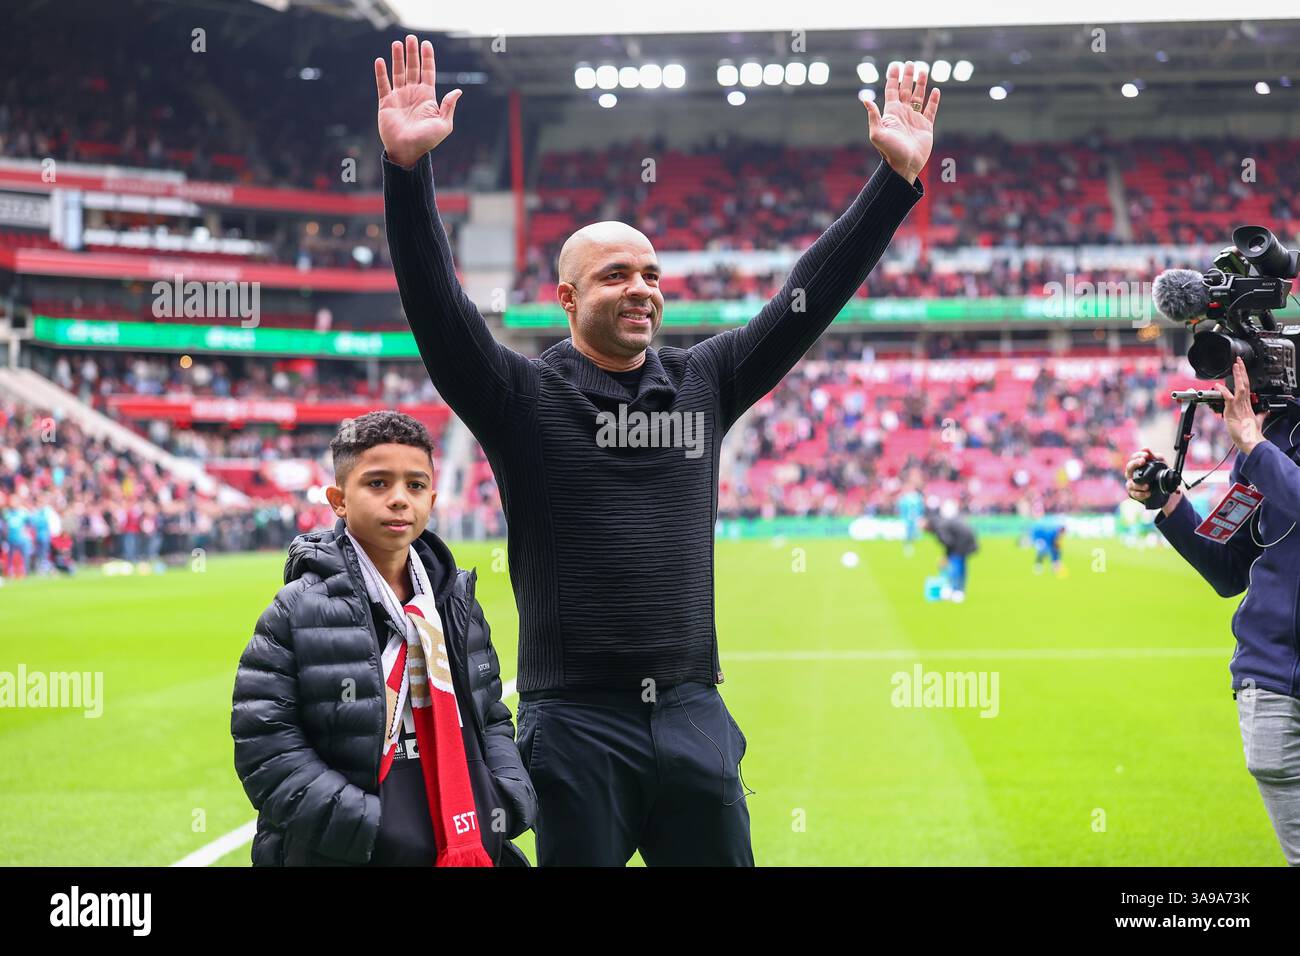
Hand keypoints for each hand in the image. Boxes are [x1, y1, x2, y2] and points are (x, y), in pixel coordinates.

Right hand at [374, 35, 461, 168]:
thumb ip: (448, 106)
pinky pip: (383, 85)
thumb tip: (458, 91)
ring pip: (398, 72)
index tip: (426, 44)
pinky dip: (381, 73)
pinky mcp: (386, 103)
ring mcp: (399, 97)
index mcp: (427, 98)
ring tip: (397, 43)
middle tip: (410, 38)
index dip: (427, 58)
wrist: (407, 151)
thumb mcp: (443, 125)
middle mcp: (413, 95)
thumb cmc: (427, 141)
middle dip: (412, 53)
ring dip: (397, 58)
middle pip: (413, 68)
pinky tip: (380, 60)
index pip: (427, 73)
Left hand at [863, 61, 939, 184]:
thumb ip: (873, 116)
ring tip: (923, 70)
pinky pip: (931, 110)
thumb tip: (865, 100)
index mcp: (891, 113)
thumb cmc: (889, 151)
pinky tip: (936, 91)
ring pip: (918, 97)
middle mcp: (903, 114)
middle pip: (905, 90)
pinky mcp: (926, 126)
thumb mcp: (877, 134)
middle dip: (907, 76)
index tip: (895, 65)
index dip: (893, 78)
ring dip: (920, 84)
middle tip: (909, 63)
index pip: (892, 91)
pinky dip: (934, 100)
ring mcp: (915, 119)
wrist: (904, 166)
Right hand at [1125, 448, 1181, 515]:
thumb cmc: (1158, 475)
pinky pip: (1135, 494)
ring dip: (1138, 484)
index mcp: (1137, 466)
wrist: (1164, 491)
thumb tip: (1145, 449)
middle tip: (1143, 461)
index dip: (1138, 455)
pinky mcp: (1135, 494)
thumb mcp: (1160, 464)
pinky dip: (1141, 494)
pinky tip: (1148, 492)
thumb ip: (1154, 457)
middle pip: (1129, 467)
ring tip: (1147, 485)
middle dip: (1135, 463)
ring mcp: (1132, 484)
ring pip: (1131, 484)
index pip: (1134, 458)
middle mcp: (1132, 474)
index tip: (1146, 455)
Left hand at [1212, 358, 1265, 455]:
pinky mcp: (1232, 410)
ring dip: (1237, 376)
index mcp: (1249, 405)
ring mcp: (1239, 406)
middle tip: (1238, 361)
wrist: (1250, 440)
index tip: (1242, 368)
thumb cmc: (1250, 433)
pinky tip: (1218, 386)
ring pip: (1239, 387)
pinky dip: (1223, 391)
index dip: (1245, 377)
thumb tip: (1264, 413)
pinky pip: (1228, 398)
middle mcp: (1245, 403)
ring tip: (1235, 365)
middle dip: (1242, 371)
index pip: (1247, 387)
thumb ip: (1260, 415)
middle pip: (1245, 383)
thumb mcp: (1256, 421)